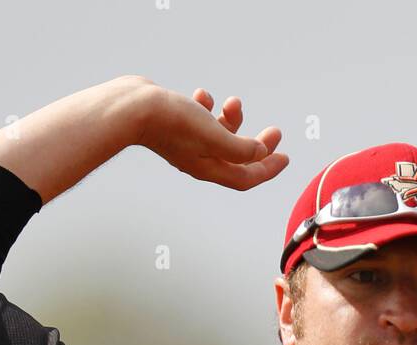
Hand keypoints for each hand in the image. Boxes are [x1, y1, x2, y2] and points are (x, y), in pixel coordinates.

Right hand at [136, 83, 287, 189]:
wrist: (132, 107)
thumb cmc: (170, 122)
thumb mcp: (213, 135)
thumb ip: (239, 147)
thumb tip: (260, 152)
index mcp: (208, 168)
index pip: (246, 177)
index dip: (268, 170)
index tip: (285, 158)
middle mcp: (199, 159)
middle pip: (237, 158)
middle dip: (258, 145)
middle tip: (274, 132)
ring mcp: (187, 143)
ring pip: (220, 136)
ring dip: (233, 119)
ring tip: (233, 102)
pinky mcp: (177, 126)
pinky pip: (201, 119)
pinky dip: (208, 108)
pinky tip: (203, 96)